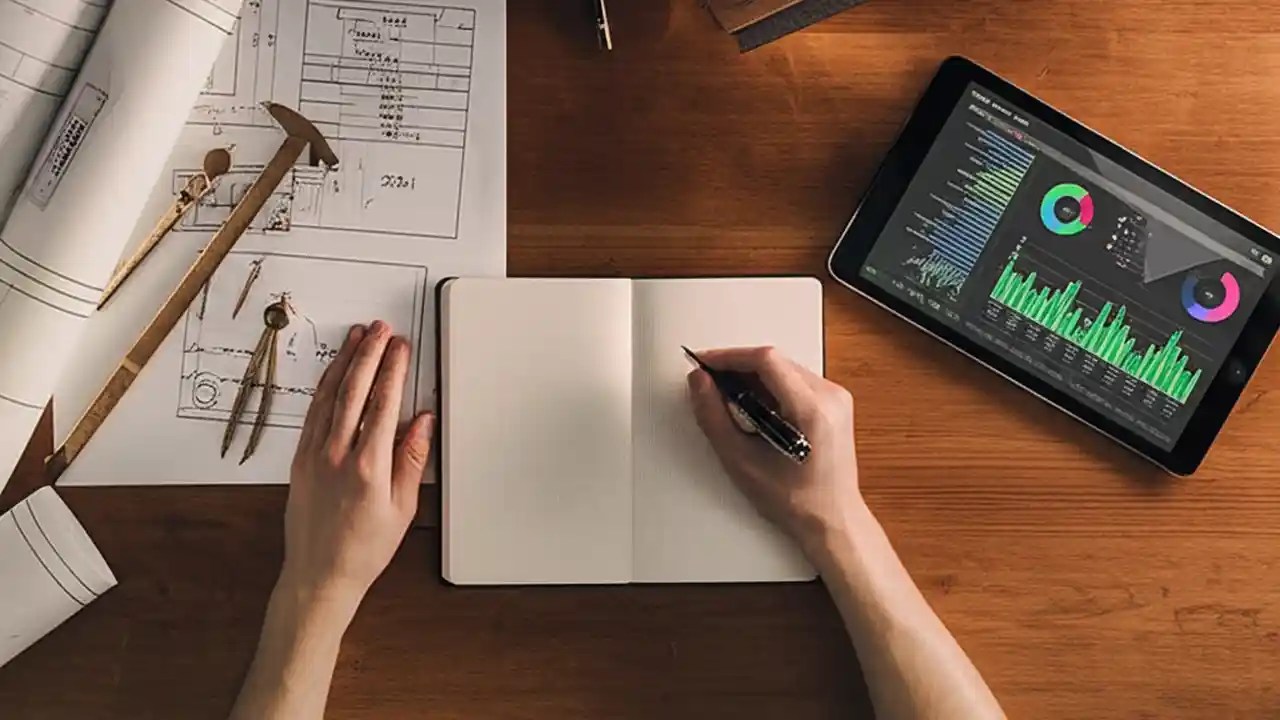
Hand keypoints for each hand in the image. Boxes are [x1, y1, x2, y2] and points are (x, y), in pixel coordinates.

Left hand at [280, 320, 433, 610]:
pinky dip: (325, 386)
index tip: (401, 347)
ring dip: (343, 362)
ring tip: (356, 336)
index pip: (383, 404)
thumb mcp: (403, 509)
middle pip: (353, 391)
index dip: (393, 370)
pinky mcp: (299, 460)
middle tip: (380, 329)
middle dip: (368, 354)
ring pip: (328, 396)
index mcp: (367, 468)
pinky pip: (313, 412)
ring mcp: (313, 456)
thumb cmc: (364, 549)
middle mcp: (336, 456)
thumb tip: (422, 422)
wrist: (319, 575)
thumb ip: (412, 460)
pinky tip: (334, 372)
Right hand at [687, 347, 860, 553]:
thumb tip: (699, 384)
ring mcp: (836, 399)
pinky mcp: (834, 404)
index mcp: (812, 409)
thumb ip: (714, 417)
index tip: (705, 364)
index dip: (729, 357)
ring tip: (729, 399)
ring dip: (753, 378)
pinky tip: (754, 408)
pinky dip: (770, 388)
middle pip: (775, 362)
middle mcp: (830, 397)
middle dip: (738, 368)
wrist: (832, 520)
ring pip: (784, 369)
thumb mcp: (742, 461)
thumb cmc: (797, 501)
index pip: (766, 360)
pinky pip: (796, 381)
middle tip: (711, 384)